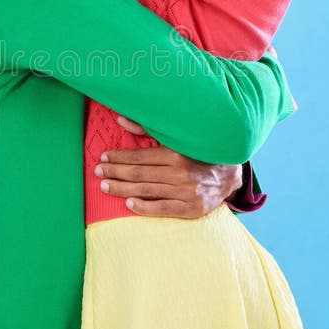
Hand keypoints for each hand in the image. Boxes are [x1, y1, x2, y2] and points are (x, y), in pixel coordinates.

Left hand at [96, 115, 242, 218]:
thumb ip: (148, 130)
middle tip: (98, 171)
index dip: (119, 157)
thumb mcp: (177, 138)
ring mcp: (186, 193)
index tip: (104, 157)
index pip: (139, 156)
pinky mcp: (191, 209)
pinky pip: (162, 209)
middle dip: (115, 172)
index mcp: (177, 153)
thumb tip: (121, 119)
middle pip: (138, 174)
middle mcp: (181, 173)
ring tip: (105, 186)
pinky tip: (128, 203)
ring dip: (122, 189)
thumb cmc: (198, 154)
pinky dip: (144, 207)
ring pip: (146, 191)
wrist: (230, 175)